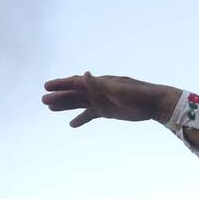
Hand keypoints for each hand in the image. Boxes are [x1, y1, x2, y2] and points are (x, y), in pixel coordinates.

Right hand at [42, 72, 179, 127]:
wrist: (154, 103)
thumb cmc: (138, 93)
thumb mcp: (118, 89)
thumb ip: (99, 83)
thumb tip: (83, 74)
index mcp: (100, 83)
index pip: (76, 82)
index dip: (61, 84)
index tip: (47, 86)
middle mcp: (98, 90)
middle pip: (74, 94)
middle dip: (59, 96)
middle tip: (43, 100)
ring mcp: (102, 101)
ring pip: (79, 103)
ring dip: (65, 106)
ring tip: (50, 109)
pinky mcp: (107, 111)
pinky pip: (90, 115)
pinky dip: (81, 119)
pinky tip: (72, 124)